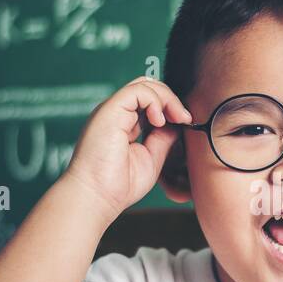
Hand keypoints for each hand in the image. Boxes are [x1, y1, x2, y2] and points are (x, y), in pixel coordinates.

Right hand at [61, 76, 191, 218]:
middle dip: (170, 98)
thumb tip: (177, 124)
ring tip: (178, 118)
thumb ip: (163, 138)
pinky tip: (160, 121)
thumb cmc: (118, 186)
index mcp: (124, 124)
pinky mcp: (110, 110)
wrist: (97, 197)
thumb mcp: (151, 158)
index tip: (185, 122)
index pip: (148, 101)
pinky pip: (137, 91)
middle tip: (185, 118)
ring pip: (144, 84)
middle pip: (147, 86)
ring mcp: (112, 110)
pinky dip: (155, 101)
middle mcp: (117, 114)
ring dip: (167, 98)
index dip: (169, 107)